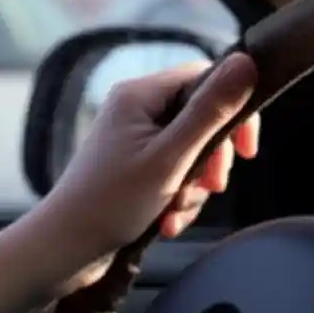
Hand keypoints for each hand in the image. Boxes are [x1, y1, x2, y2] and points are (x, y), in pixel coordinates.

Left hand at [37, 53, 259, 280]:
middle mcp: (136, 110)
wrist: (65, 249)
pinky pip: (177, 173)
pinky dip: (179, 199)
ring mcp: (135, 139)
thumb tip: (248, 63)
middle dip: (212, 160)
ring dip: (194, 187)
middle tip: (211, 187)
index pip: (205, 79)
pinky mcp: (136, 167)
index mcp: (140, 95)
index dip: (233, 111)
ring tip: (176, 211)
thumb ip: (211, 112)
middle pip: (202, 119)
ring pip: (193, 152)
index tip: (247, 151)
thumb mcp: (172, 157)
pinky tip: (167, 221)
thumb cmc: (112, 202)